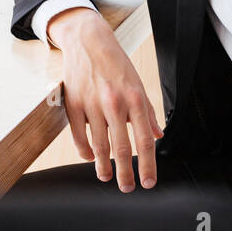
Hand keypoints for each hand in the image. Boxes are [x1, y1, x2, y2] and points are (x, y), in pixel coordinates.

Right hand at [47, 7, 163, 192]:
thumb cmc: (116, 64)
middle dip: (126, 174)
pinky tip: (90, 158)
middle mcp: (115, 103)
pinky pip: (78, 135)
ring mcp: (92, 104)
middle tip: (127, 188)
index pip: (145, 140)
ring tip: (107, 178)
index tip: (148, 183)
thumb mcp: (138, 84)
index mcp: (136, 99)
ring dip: (103, 167)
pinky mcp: (73, 104)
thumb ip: (148, 112)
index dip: (148, 165)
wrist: (89, 41)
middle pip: (122, 148)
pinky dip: (85, 151)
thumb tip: (158, 136)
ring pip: (99, 146)